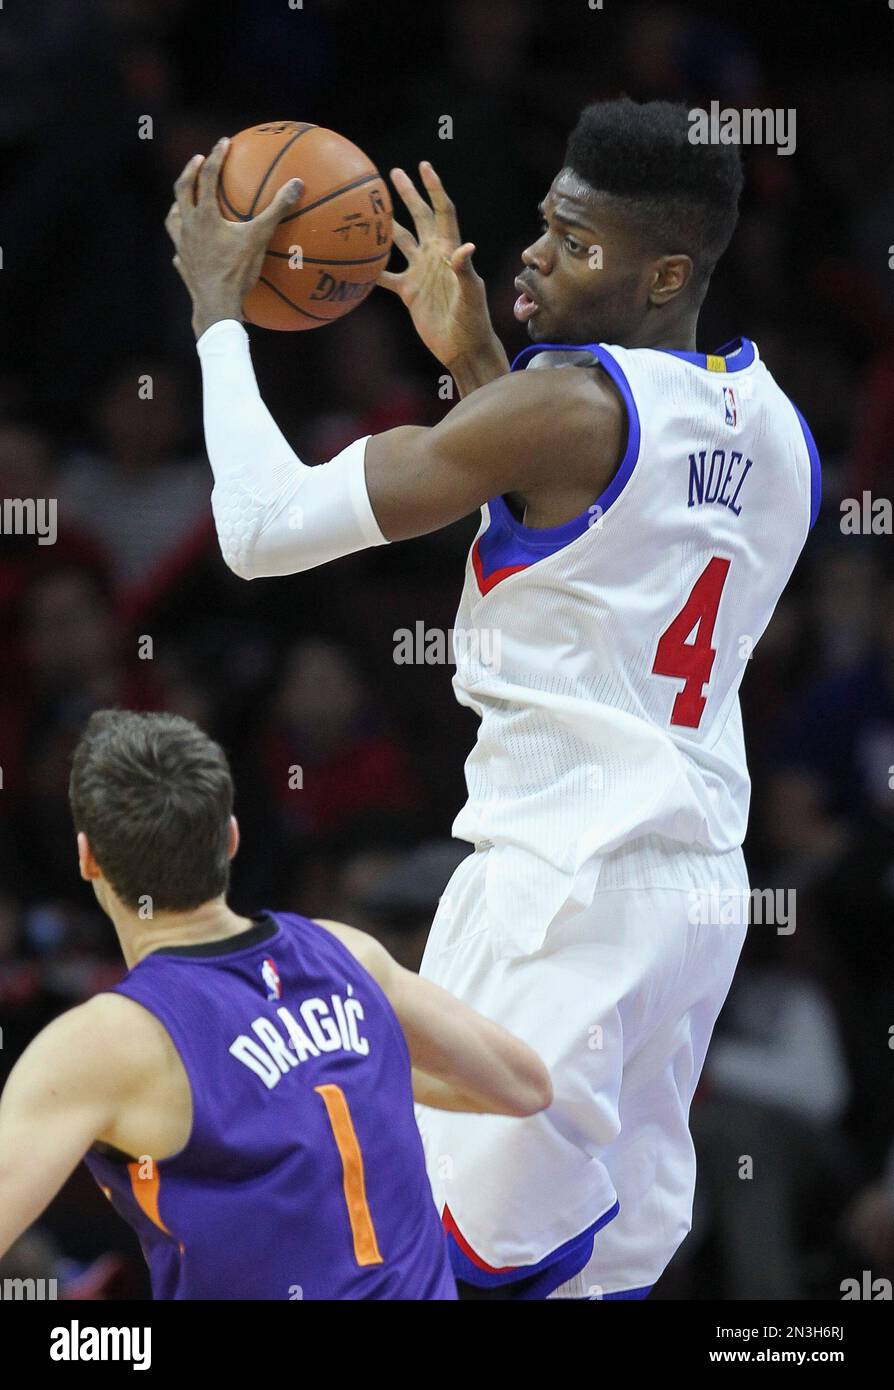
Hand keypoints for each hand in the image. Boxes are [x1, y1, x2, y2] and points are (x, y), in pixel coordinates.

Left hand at [166, 138, 302, 338]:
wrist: (216, 305)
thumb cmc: (237, 271)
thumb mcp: (259, 238)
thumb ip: (277, 209)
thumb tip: (297, 184)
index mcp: (204, 214)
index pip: (208, 176)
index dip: (217, 156)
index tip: (224, 143)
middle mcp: (187, 225)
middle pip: (182, 189)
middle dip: (191, 171)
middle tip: (198, 160)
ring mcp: (181, 245)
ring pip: (173, 216)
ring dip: (179, 203)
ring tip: (185, 199)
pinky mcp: (182, 264)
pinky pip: (178, 247)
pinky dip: (182, 239)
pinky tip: (187, 244)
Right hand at [378, 162, 505, 377]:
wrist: (463, 349)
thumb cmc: (473, 321)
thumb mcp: (471, 295)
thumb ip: (465, 270)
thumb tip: (466, 246)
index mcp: (449, 251)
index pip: (442, 212)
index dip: (434, 189)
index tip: (424, 166)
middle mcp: (434, 257)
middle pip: (419, 218)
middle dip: (409, 195)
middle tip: (393, 173)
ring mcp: (420, 273)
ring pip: (400, 242)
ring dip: (387, 226)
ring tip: (368, 208)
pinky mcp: (409, 292)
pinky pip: (385, 276)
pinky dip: (370, 268)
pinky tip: (353, 259)